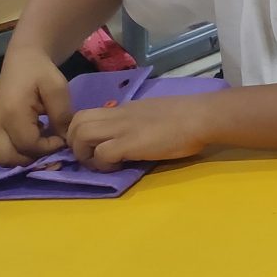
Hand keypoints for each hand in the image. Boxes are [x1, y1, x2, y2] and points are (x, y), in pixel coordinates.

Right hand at [0, 51, 73, 165]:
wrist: (22, 60)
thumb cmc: (41, 72)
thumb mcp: (58, 89)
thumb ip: (62, 115)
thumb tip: (65, 141)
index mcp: (11, 113)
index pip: (29, 146)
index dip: (49, 148)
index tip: (62, 137)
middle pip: (9, 159)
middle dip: (33, 158)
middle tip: (51, 145)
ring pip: (5, 157)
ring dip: (27, 155)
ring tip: (44, 139)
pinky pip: (4, 149)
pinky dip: (20, 149)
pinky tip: (36, 134)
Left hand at [65, 95, 212, 169]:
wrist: (201, 117)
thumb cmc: (187, 117)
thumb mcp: (153, 113)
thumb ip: (136, 121)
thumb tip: (129, 134)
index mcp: (124, 109)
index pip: (87, 114)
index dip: (80, 132)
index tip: (91, 146)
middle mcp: (118, 115)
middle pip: (76, 122)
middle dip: (75, 143)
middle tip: (91, 156)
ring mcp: (122, 128)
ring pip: (81, 135)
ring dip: (84, 153)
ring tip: (101, 163)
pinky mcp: (130, 143)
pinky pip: (101, 153)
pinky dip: (102, 164)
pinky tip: (117, 167)